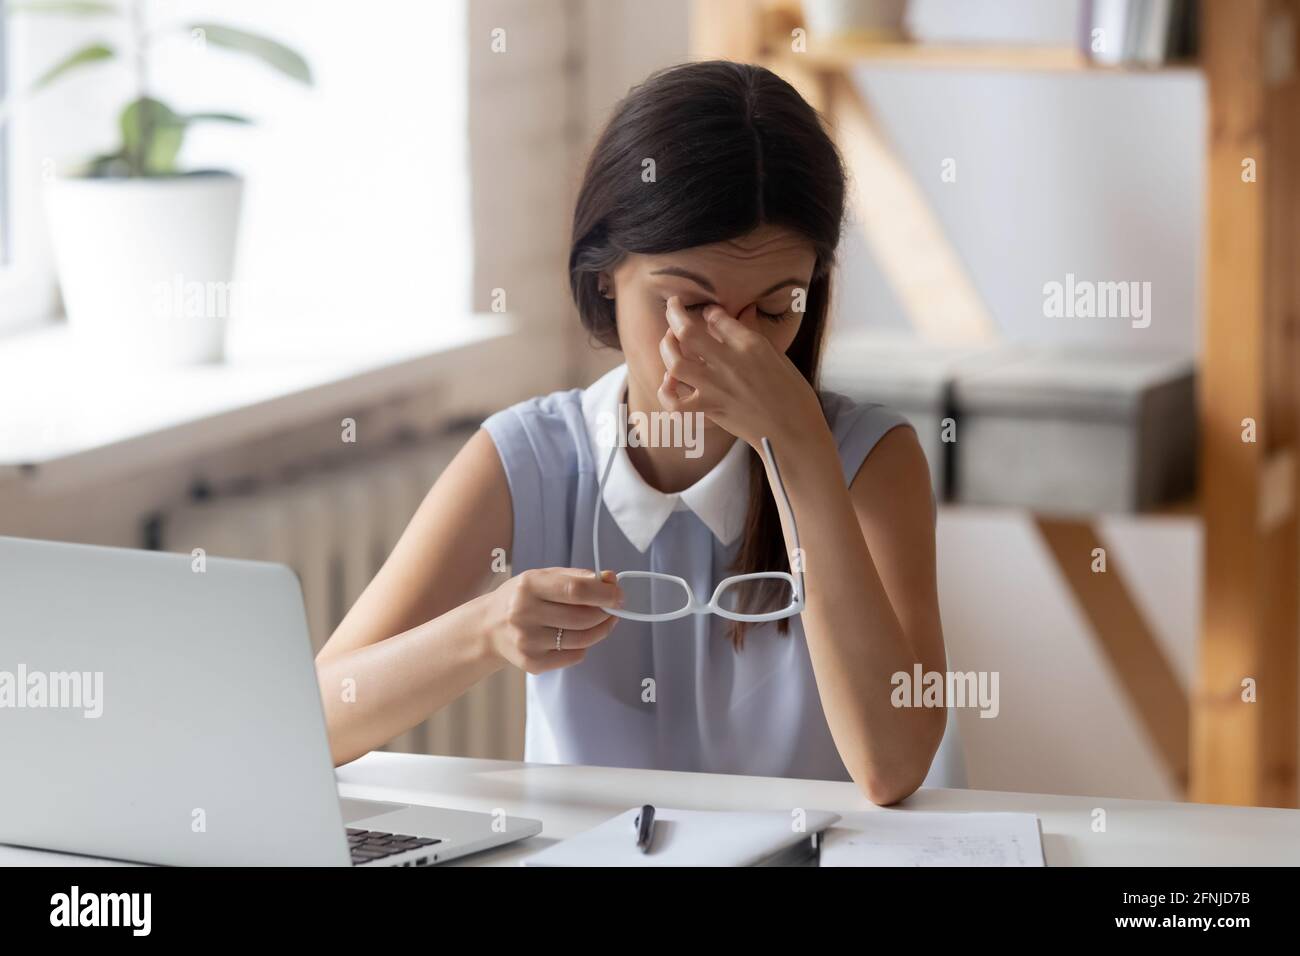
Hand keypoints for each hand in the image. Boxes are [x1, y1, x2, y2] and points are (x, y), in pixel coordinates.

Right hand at [479, 568, 622, 673]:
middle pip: (582, 617)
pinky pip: (574, 656)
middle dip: (605, 613)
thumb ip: (577, 576)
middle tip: (613, 608)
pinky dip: (583, 646)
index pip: (576, 590)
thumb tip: (610, 579)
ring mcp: (527, 641)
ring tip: (603, 621)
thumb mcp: (543, 577)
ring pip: (582, 639)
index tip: (619, 594)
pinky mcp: (531, 663)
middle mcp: (524, 613)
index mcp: (529, 585)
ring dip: (601, 630)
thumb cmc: (523, 598)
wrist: (488, 628)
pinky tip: (577, 636)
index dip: (604, 593)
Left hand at [656, 296, 825, 451]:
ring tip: (669, 342)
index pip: (716, 317)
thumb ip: (754, 333)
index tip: (708, 312)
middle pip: (687, 332)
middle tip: (673, 308)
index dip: (708, 311)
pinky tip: (669, 383)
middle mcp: (729, 363)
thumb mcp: (777, 355)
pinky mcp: (710, 410)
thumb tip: (745, 311)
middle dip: (674, 314)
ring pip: (675, 363)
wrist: (793, 432)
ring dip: (666, 349)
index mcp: (750, 345)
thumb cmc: (792, 393)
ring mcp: (716, 388)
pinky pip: (677, 403)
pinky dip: (667, 393)